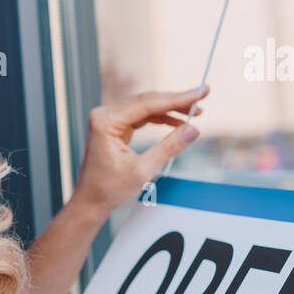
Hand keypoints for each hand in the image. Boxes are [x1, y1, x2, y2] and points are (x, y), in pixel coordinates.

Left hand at [73, 85, 208, 215]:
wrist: (90, 201)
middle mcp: (104, 115)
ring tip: (195, 111)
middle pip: (146, 101)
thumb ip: (169, 147)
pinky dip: (159, 117)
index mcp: (105, 122)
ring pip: (145, 106)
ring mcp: (107, 119)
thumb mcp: (143, 170)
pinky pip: (140, 115)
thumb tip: (193, 129)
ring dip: (170, 108)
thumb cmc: (109, 189)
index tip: (200, 92)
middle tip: (203, 95)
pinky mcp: (113, 125)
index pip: (147, 104)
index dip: (176, 98)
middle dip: (176, 100)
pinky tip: (178, 121)